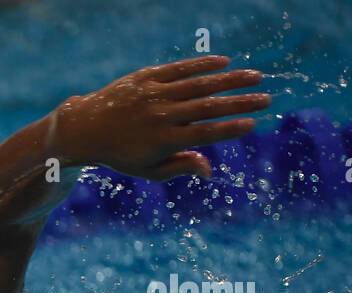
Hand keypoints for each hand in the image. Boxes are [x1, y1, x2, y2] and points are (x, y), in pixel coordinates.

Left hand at [53, 55, 269, 180]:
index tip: (252, 125)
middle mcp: (161, 116)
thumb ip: (179, 168)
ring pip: (198, 84)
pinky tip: (224, 62)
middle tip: (266, 99)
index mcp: (163, 141)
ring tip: (256, 77)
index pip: (204, 134)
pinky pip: (179, 68)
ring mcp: (154, 94)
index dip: (229, 130)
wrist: (85, 128)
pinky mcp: (147, 77)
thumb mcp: (147, 170)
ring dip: (230, 79)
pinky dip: (202, 65)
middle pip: (207, 107)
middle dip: (240, 103)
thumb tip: (209, 170)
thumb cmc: (121, 154)